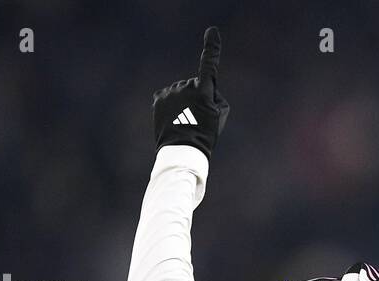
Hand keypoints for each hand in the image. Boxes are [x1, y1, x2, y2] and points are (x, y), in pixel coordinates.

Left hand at [153, 27, 229, 159]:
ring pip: (182, 90)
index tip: (212, 32)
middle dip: (199, 96)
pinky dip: (172, 103)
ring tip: (185, 121)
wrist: (181, 150)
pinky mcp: (158, 97)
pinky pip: (168, 95)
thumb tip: (203, 87)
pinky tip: (174, 117)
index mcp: (203, 91)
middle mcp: (185, 86)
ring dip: (184, 101)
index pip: (208, 66)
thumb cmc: (205, 134)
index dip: (211, 49)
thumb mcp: (220, 115)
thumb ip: (215, 95)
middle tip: (199, 118)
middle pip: (196, 85)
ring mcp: (170, 91)